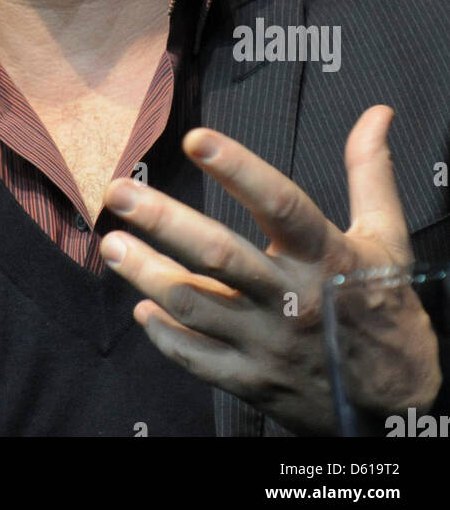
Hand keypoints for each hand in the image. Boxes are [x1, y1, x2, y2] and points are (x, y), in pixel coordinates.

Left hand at [100, 106, 441, 434]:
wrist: (398, 398)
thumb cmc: (381, 302)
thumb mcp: (386, 236)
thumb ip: (369, 171)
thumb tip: (377, 111)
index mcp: (325, 256)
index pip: (280, 204)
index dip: (238, 169)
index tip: (195, 138)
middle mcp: (293, 299)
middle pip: (220, 256)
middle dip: (163, 221)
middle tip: (117, 192)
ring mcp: (269, 344)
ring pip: (195, 305)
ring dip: (147, 274)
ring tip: (111, 245)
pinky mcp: (253, 381)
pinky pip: (196, 357)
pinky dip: (164, 333)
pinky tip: (142, 306)